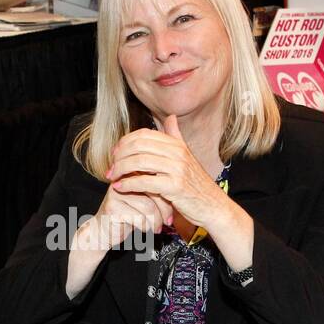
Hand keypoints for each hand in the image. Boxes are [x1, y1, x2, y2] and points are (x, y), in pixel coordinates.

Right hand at [76, 179, 174, 251]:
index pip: (158, 177)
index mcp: (133, 171)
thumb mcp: (147, 200)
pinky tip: (144, 229)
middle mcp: (123, 177)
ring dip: (156, 221)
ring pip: (148, 206)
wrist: (104, 232)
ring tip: (156, 228)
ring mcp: (116, 191)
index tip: (175, 207)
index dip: (169, 193)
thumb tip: (180, 193)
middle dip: (165, 209)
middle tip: (168, 221)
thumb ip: (159, 191)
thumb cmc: (128, 216)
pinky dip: (145, 226)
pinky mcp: (112, 207)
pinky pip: (138, 217)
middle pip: (154, 190)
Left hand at [106, 114, 232, 232]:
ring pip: (139, 161)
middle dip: (120, 156)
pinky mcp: (175, 187)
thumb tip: (171, 117)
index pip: (143, 135)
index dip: (125, 142)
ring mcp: (177, 169)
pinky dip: (128, 184)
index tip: (115, 154)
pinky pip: (145, 181)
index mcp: (177, 144)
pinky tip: (119, 188)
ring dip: (121, 169)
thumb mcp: (187, 157)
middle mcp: (178, 153)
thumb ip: (176, 137)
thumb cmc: (196, 185)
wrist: (213, 206)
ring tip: (112, 178)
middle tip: (110, 167)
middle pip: (139, 146)